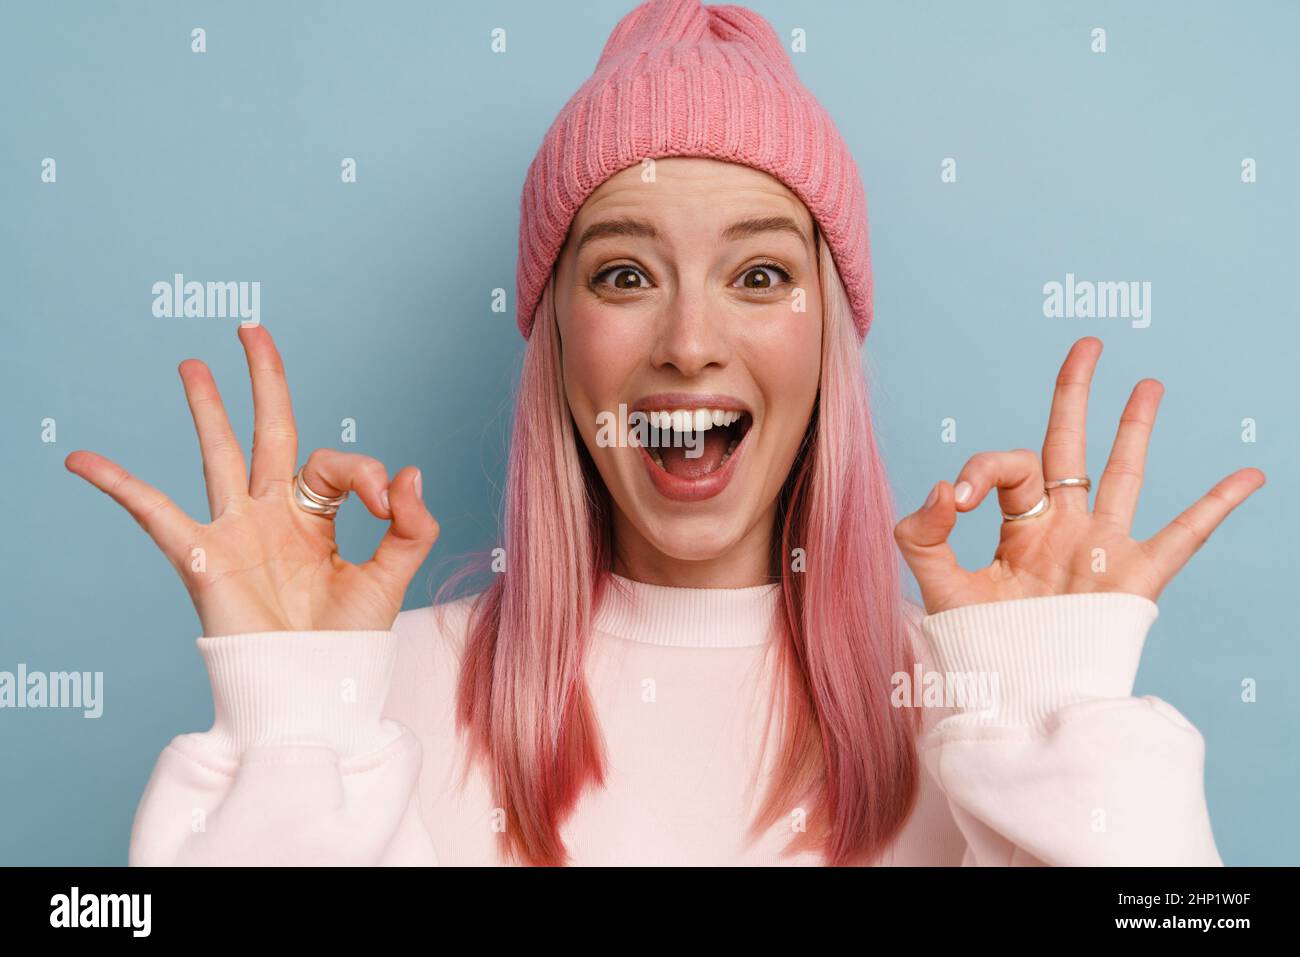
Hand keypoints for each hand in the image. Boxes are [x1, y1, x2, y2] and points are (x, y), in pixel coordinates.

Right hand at [65, 325, 439, 636]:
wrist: (313, 690)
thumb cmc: (348, 642)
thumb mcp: (392, 577)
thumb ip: (412, 525)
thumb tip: (410, 471)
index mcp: (320, 519)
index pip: (339, 465)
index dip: (369, 473)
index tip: (389, 503)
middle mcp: (276, 515)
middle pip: (270, 433)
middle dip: (263, 382)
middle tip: (252, 330)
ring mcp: (237, 531)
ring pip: (220, 454)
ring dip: (207, 408)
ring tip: (193, 363)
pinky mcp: (203, 557)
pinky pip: (153, 513)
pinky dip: (118, 486)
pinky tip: (83, 460)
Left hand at [894, 337, 1264, 614]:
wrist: (1014, 695)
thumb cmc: (976, 646)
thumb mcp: (936, 586)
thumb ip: (922, 535)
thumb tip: (942, 487)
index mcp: (1017, 525)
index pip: (1007, 468)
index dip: (980, 469)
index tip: (954, 499)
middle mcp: (1063, 527)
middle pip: (1070, 446)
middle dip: (1076, 396)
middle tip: (1087, 346)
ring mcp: (1102, 549)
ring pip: (1125, 474)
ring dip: (1136, 428)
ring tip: (1148, 383)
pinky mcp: (1135, 579)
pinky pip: (1185, 535)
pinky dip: (1217, 504)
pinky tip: (1249, 475)